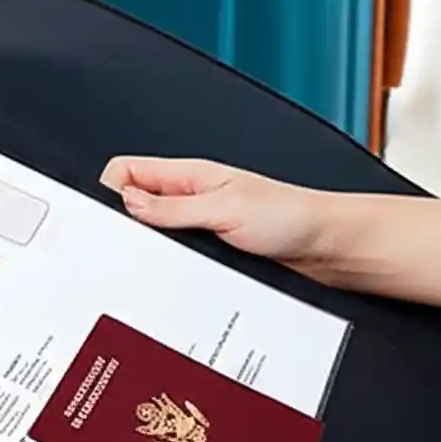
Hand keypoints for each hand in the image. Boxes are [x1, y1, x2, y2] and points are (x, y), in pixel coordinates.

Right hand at [98, 156, 332, 277]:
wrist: (330, 248)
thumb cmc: (292, 217)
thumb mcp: (225, 209)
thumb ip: (173, 207)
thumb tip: (128, 202)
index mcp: (188, 175)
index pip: (126, 171)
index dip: (110, 190)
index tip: (111, 216)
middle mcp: (188, 197)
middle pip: (133, 203)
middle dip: (126, 222)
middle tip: (133, 242)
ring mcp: (197, 224)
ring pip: (152, 231)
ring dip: (150, 245)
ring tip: (159, 257)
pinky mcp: (209, 250)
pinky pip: (174, 254)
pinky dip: (169, 262)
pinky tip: (175, 270)